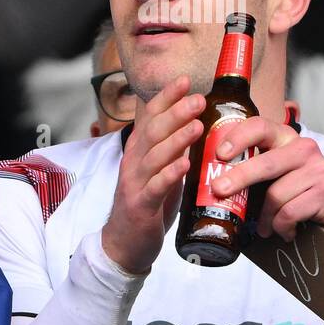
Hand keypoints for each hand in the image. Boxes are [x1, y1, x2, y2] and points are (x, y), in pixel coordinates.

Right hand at [101, 76, 205, 274]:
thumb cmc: (147, 205)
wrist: (124, 244)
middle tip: (198, 98)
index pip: (149, 118)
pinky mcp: (140, 205)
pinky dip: (169, 174)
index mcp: (139, 152)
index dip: (166, 98)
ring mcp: (135, 183)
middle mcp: (133, 163)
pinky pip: (156, 186)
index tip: (185, 80)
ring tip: (197, 125)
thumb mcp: (159, 172)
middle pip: (152, 131)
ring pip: (154, 156)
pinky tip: (184, 164)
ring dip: (176, 139)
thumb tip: (197, 126)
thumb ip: (172, 151)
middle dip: (175, 113)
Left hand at [208, 118, 323, 244]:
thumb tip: (204, 180)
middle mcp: (304, 149)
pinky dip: (281, 226)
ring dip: (264, 216)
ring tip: (264, 225)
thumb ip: (247, 169)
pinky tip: (284, 230)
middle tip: (218, 190)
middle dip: (239, 178)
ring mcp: (319, 169)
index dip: (237, 137)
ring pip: (276, 194)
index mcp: (284, 138)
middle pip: (265, 163)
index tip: (219, 153)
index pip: (259, 127)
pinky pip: (289, 212)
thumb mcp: (270, 175)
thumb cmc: (294, 193)